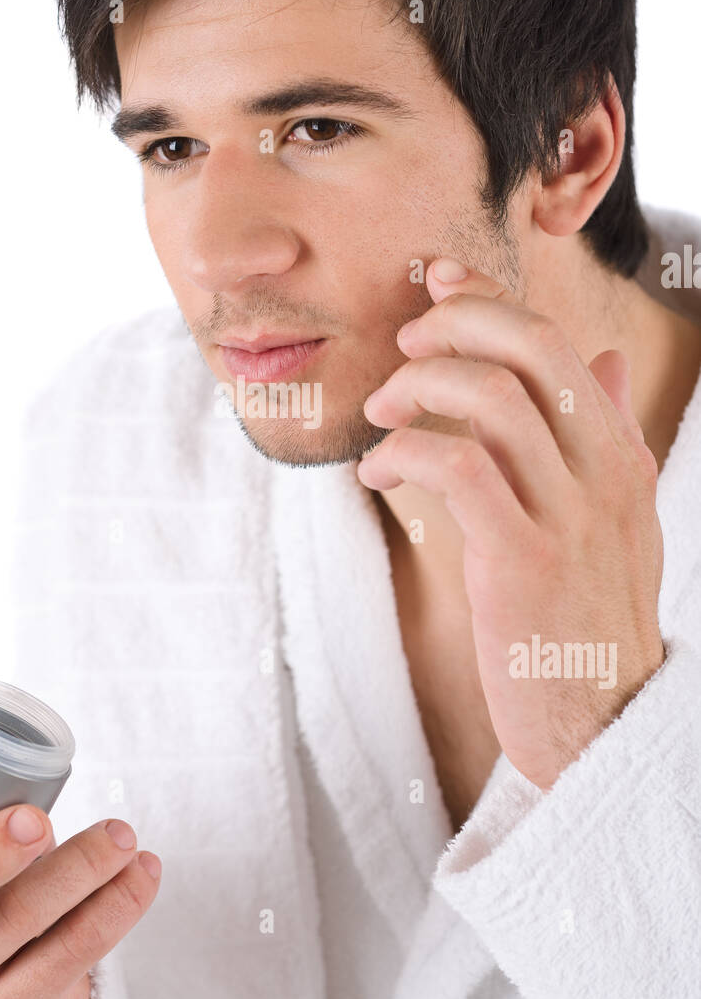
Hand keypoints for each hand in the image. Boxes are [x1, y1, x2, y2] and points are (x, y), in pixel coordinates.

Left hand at [358, 260, 665, 789]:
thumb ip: (610, 433)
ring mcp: (568, 515)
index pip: (556, 340)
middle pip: (528, 347)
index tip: (437, 279)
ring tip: (380, 416)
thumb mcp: (620, 514)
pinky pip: (457, 469)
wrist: (604, 719)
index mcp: (620, 451)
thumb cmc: (592, 612)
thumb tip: (605, 360)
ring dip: (415, 389)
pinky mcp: (523, 562)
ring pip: (490, 398)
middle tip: (402, 347)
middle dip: (452, 326)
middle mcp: (604, 471)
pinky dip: (403, 454)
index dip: (489, 297)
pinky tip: (378, 473)